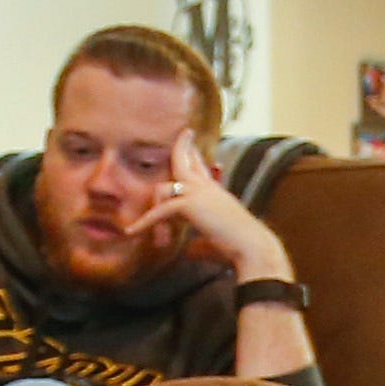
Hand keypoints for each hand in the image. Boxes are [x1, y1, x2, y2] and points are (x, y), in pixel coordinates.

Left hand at [137, 129, 288, 280]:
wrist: (252, 246)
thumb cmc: (238, 247)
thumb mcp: (215, 241)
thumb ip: (199, 243)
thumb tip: (187, 253)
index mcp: (216, 193)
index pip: (202, 170)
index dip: (195, 157)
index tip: (191, 146)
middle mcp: (208, 188)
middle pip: (185, 162)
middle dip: (181, 147)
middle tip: (184, 133)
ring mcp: (199, 193)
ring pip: (164, 188)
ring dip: (153, 212)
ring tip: (159, 238)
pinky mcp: (190, 205)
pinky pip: (160, 210)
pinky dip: (145, 222)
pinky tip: (132, 231)